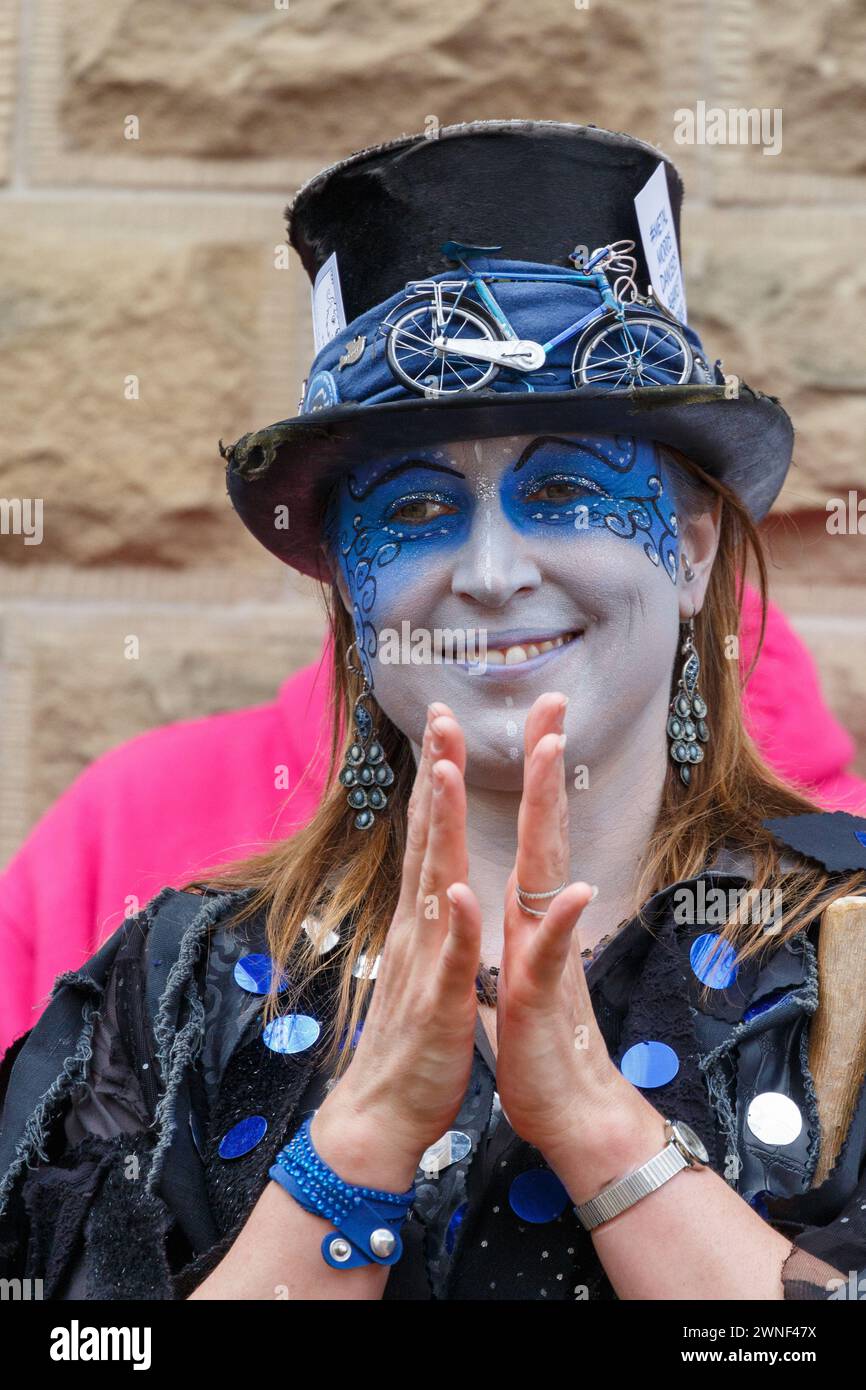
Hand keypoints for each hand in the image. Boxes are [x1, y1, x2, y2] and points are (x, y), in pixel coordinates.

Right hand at [311, 701, 478, 1187]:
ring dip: (440, 828)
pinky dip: (456, 924)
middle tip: (442, 716)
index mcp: (422, 921)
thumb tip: (436, 885)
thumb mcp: (426, 969)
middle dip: (436, 776)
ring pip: (435, 884)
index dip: (439, 782)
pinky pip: (450, 960)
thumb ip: (430, 924)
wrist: (381, 1115)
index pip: (432, 838)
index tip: (446, 728)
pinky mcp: (438, 1005)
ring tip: (445, 773)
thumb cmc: (411, 1043)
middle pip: (428, 841)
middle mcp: (416, 929)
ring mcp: (424, 963)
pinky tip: (461, 890)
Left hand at [491, 692, 635, 1164]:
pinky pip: (553, 954)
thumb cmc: (537, 1042)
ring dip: (548, 813)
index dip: (524, 777)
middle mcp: (539, 923)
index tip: (529, 720)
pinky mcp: (543, 996)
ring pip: (547, 872)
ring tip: (549, 754)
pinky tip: (573, 890)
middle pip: (544, 831)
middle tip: (552, 700)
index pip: (527, 832)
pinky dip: (561, 922)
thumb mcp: (519, 971)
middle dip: (543, 765)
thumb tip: (525, 890)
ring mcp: (546, 953)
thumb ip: (524, 925)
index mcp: (525, 915)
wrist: (569, 1113)